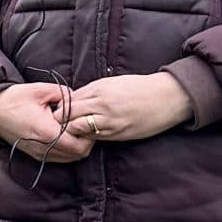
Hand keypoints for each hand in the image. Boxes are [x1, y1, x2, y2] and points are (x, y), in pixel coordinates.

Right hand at [0, 81, 92, 162]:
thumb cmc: (14, 100)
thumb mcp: (40, 90)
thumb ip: (64, 94)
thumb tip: (79, 99)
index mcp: (46, 131)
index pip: (79, 144)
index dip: (89, 133)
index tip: (87, 119)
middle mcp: (44, 147)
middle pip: (78, 154)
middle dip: (86, 140)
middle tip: (84, 123)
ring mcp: (40, 154)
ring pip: (71, 158)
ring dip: (78, 145)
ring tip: (75, 127)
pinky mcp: (37, 155)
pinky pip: (60, 158)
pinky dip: (68, 148)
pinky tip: (66, 133)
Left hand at [63, 72, 193, 145]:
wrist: (166, 98)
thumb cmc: (139, 88)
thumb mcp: (112, 82)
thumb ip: (91, 92)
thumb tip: (72, 101)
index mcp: (100, 89)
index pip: (69, 101)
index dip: (59, 108)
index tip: (55, 112)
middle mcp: (103, 105)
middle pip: (69, 116)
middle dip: (59, 122)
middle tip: (55, 125)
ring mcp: (110, 121)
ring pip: (79, 129)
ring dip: (72, 132)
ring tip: (70, 132)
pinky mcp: (119, 134)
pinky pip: (95, 138)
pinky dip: (88, 137)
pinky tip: (87, 135)